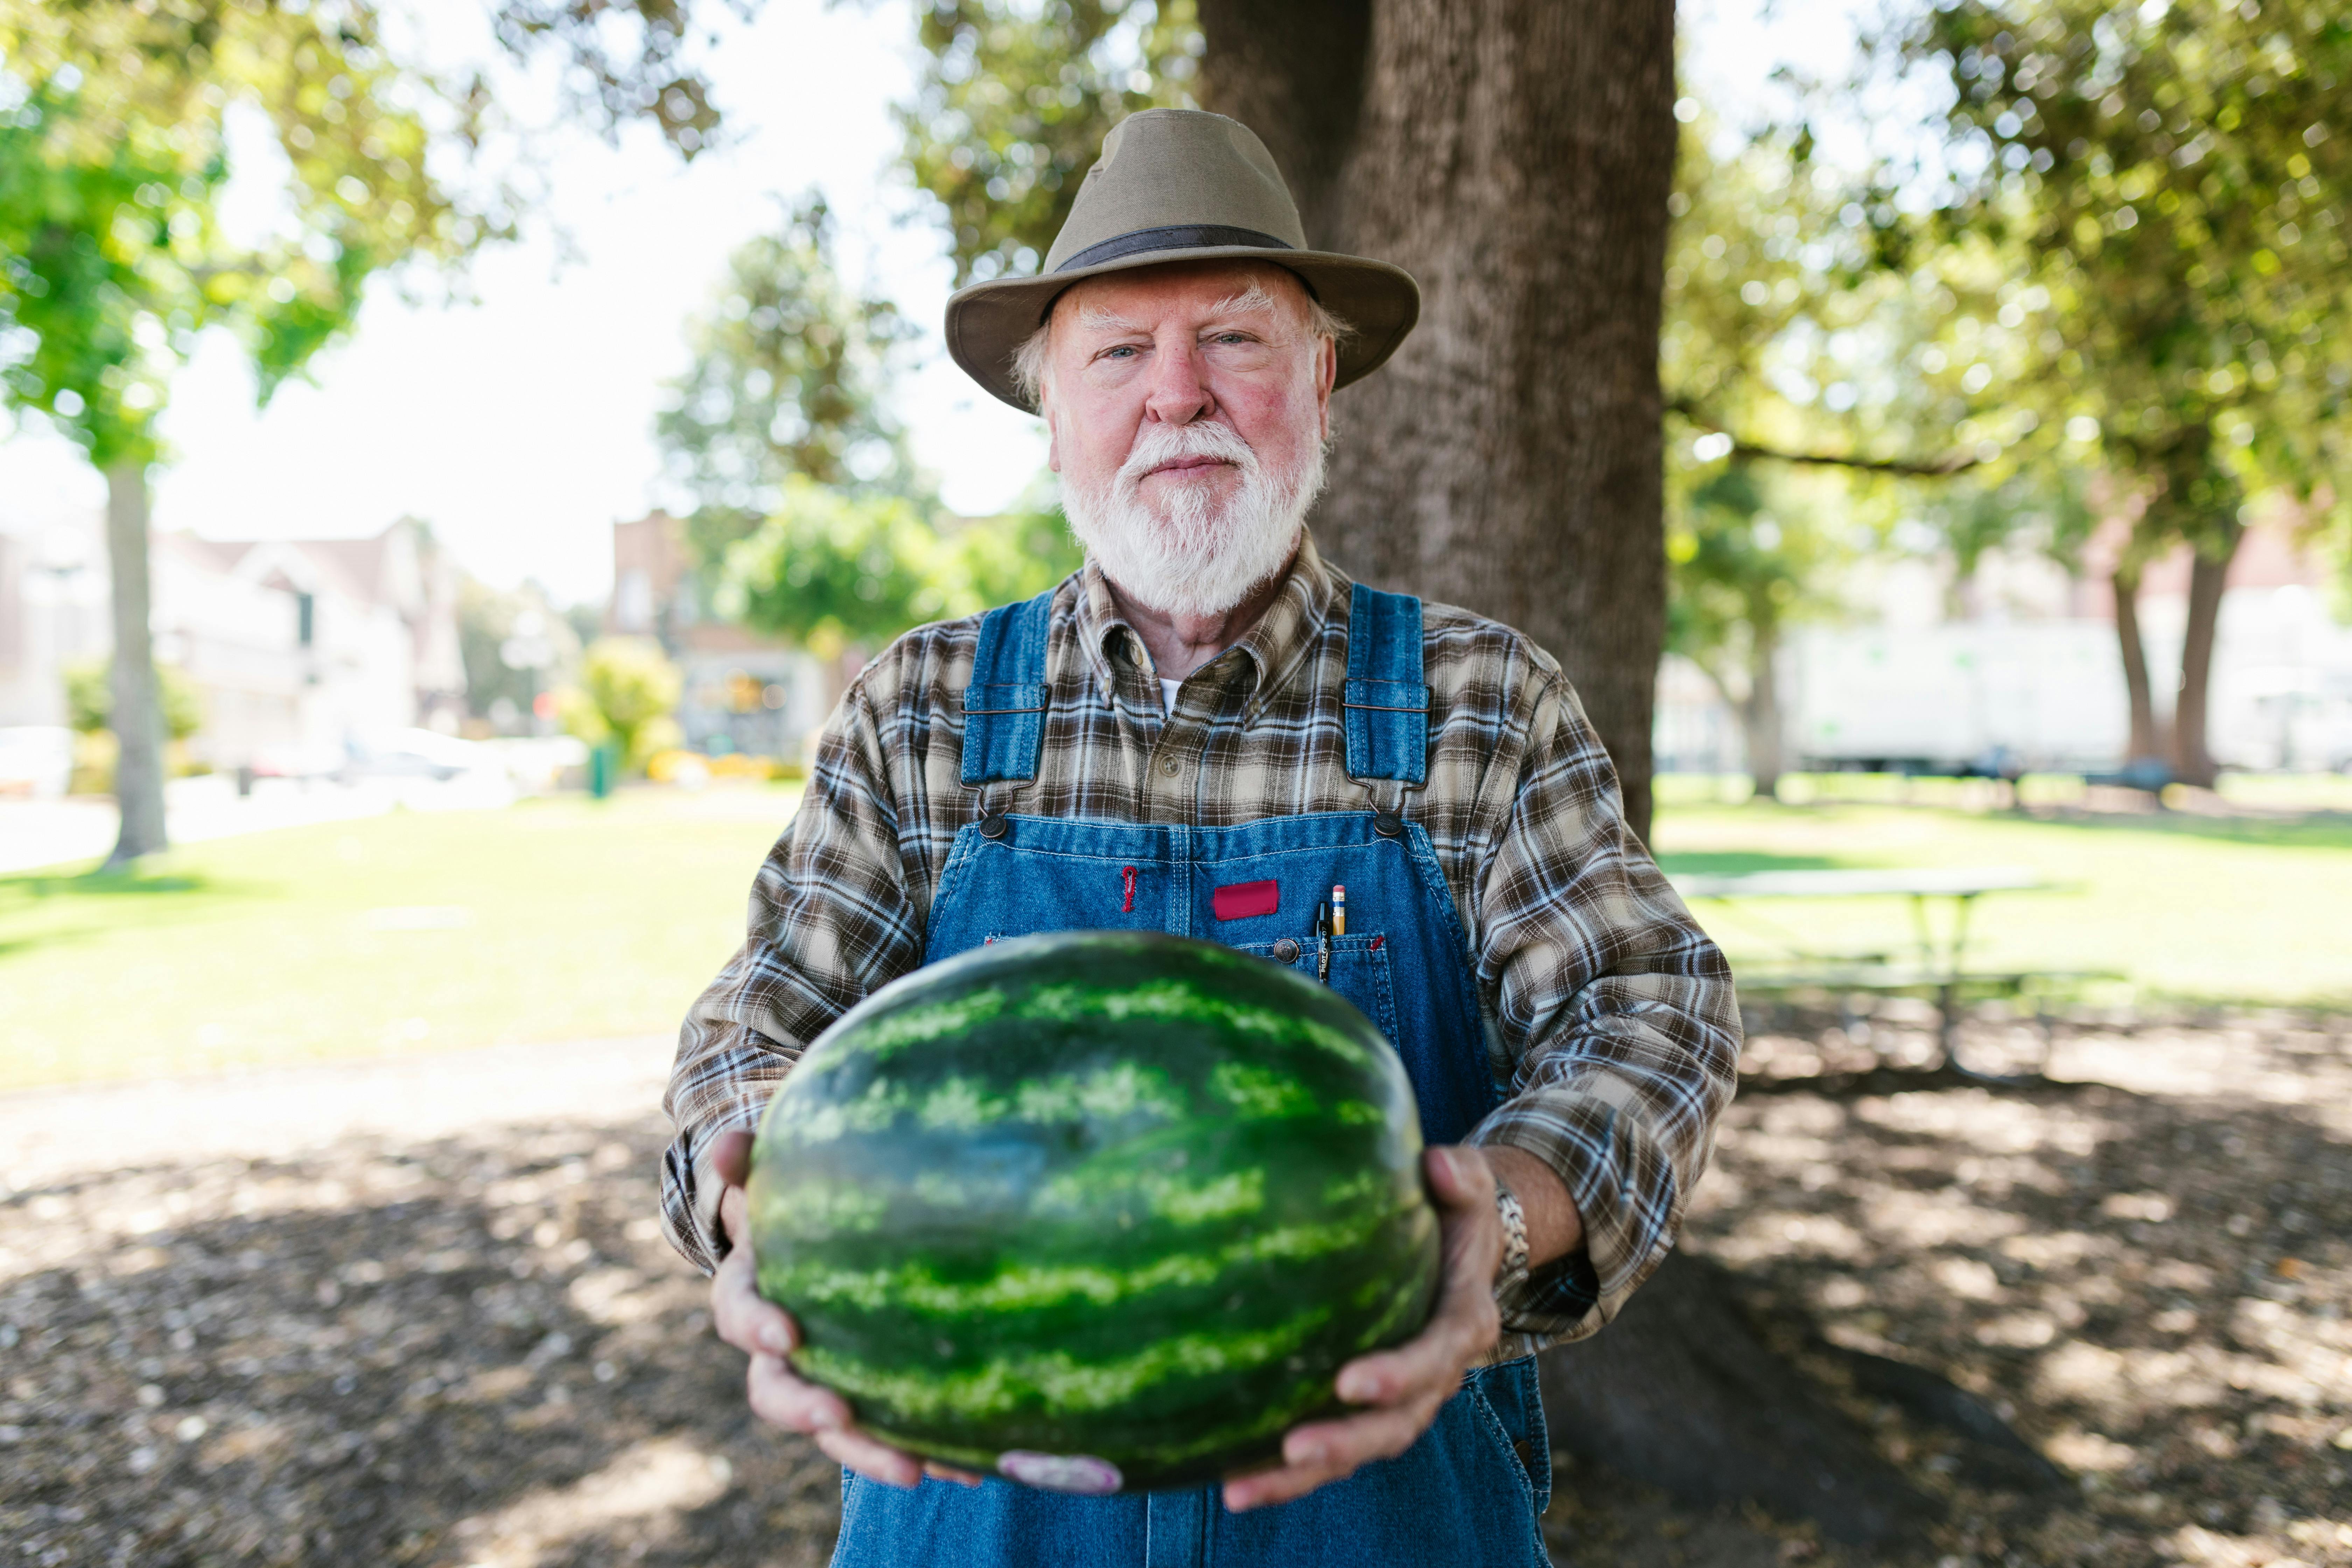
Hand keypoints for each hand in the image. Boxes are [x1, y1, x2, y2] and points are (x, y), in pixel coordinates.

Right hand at [705, 1128, 980, 1488]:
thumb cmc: (797, 1197)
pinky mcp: (869, 1395)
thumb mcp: (774, 1172)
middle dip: (806, 1412)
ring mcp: (824, 1377)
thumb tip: (728, 1144)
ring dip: (870, 1451)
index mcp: (750, 1294)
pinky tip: (972, 1464)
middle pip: (777, 1393)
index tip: (788, 1335)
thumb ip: (751, 1157)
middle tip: (841, 1417)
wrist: (819, 1228)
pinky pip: (892, 1429)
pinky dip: (928, 1448)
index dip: (757, 1327)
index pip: (740, 1315)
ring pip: (834, 1429)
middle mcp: (780, 1348)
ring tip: (918, 1470)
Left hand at [1222, 1144, 1504, 1510]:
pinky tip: (1225, 1474)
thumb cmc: (1456, 1209)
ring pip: (1356, 1451)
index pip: (1433, 1359)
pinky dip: (1283, 1469)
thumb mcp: (1469, 1186)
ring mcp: (1400, 1398)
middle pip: (1393, 1427)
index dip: (1397, 1375)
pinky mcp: (1365, 1406)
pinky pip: (1330, 1445)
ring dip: (1300, 1477)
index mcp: (1463, 1324)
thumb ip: (1461, 1176)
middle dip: (1343, 1444)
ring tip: (1237, 1488)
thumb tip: (1437, 1165)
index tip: (1349, 1382)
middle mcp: (1435, 1375)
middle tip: (1290, 1451)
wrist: (1464, 1246)